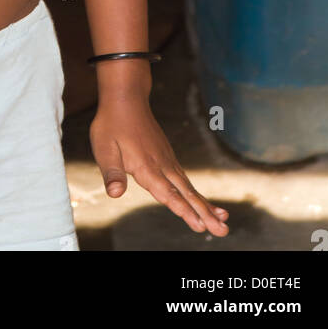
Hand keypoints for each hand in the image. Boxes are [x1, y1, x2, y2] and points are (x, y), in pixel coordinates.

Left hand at [90, 96, 229, 235]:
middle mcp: (162, 165)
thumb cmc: (112, 123)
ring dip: (206, 205)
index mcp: (147, 166)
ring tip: (223, 220)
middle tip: (222, 230)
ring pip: (189, 187)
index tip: (200, 225)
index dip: (183, 211)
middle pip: (186, 193)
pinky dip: (196, 193)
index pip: (168, 193)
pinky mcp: (167, 157)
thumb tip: (114, 193)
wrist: (126, 98)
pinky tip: (203, 203)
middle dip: (204, 213)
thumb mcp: (104, 148)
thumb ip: (112, 172)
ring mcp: (167, 160)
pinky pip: (184, 179)